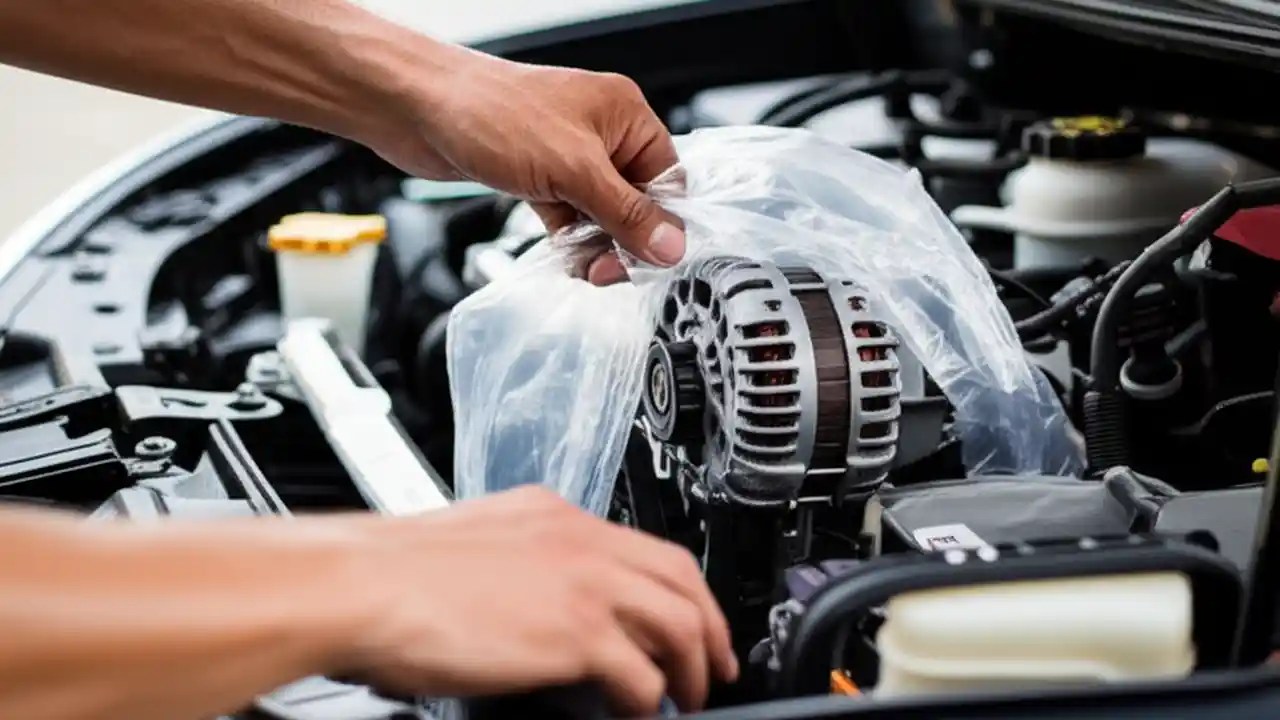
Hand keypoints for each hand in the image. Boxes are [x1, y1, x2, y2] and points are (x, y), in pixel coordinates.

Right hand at [337, 486, 737, 715]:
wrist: (362, 584)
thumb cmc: (394, 572)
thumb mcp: (475, 548)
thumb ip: (520, 565)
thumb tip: (537, 603)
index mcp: (554, 515)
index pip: (643, 546)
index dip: (677, 586)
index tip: (685, 615)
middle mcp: (579, 541)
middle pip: (680, 578)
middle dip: (710, 625)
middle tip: (716, 662)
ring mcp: (583, 584)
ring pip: (679, 623)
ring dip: (692, 667)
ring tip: (690, 697)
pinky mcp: (575, 632)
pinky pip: (641, 674)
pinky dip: (648, 699)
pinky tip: (637, 712)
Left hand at [359, 43, 684, 284]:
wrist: (416, 109)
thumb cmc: (489, 113)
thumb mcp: (573, 170)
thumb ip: (625, 213)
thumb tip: (670, 244)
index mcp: (623, 114)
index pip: (667, 179)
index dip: (662, 223)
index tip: (649, 259)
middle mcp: (599, 131)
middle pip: (636, 202)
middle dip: (625, 241)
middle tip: (609, 270)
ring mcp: (567, 155)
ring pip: (601, 215)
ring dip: (597, 246)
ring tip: (586, 267)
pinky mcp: (537, 176)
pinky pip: (570, 218)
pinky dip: (570, 241)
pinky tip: (566, 258)